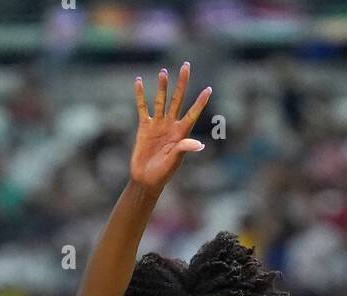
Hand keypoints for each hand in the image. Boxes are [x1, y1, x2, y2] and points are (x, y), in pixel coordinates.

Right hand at [131, 62, 210, 196]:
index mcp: (181, 133)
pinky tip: (138, 81)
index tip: (208, 89)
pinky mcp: (144, 127)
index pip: (192, 114)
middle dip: (182, 83)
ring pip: (161, 101)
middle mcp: (171, 125)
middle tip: (186, 66)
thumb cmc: (162, 173)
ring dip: (162, 87)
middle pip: (177, 100)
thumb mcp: (174, 162)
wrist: (145, 179)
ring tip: (163, 72)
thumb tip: (199, 144)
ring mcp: (158, 124)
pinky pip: (142, 108)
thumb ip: (184, 149)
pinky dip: (140, 95)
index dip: (200, 102)